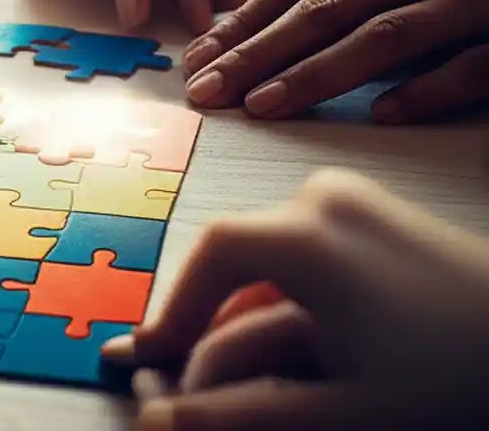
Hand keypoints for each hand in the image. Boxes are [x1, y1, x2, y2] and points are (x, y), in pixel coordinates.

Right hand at [103, 169, 488, 429]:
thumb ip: (235, 415)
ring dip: (246, 312)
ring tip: (247, 370)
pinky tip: (300, 345)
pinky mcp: (373, 214)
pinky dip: (283, 295)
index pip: (209, 255)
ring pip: (267, 256)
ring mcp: (353, 201)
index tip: (152, 355)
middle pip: (235, 255)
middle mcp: (325, 200)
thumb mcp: (341, 408)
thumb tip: (157, 421)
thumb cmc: (457, 374)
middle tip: (189, 372)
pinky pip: (302, 249)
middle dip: (209, 319)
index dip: (171, 307)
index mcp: (310, 231)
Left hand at [182, 0, 488, 122]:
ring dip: (316, 73)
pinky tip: (380, 116)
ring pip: (385, 36)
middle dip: (256, 53)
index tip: (195, 58)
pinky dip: (425, 89)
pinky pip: (472, 64)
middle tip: (204, 92)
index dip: (243, 21)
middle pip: (327, 9)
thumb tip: (259, 6)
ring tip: (262, 106)